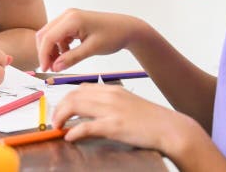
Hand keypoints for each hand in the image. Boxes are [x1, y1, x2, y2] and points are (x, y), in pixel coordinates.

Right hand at [35, 9, 142, 71]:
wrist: (127, 28)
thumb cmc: (114, 35)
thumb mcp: (92, 49)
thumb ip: (72, 58)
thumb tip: (55, 67)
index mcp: (72, 19)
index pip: (48, 37)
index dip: (44, 54)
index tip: (45, 69)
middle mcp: (68, 15)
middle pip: (45, 34)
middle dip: (45, 52)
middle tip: (50, 68)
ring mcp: (69, 17)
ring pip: (50, 35)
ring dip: (52, 50)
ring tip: (60, 63)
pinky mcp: (72, 22)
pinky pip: (58, 35)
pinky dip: (59, 46)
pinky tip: (67, 56)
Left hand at [52, 83, 202, 154]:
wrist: (171, 128)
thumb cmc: (150, 119)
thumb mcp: (127, 104)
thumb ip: (109, 103)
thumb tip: (90, 111)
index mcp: (112, 90)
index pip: (81, 88)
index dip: (67, 99)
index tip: (61, 109)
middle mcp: (109, 96)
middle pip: (73, 95)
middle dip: (59, 108)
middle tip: (55, 121)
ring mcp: (111, 110)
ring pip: (74, 106)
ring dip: (61, 117)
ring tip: (57, 127)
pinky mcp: (114, 126)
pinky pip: (86, 127)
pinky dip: (74, 131)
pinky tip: (69, 137)